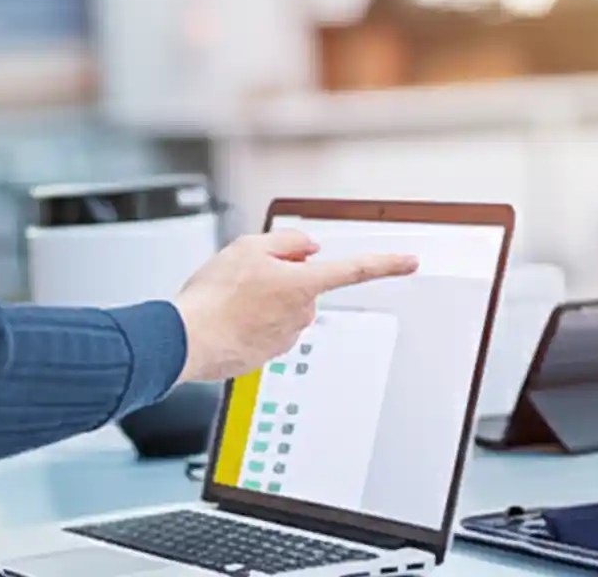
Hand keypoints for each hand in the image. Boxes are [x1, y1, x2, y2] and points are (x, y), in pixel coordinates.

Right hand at [172, 230, 417, 382]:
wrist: (187, 339)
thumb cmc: (214, 296)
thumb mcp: (247, 247)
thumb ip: (285, 242)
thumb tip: (306, 249)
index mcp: (304, 285)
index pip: (354, 270)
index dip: (385, 264)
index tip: (409, 262)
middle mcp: (302, 314)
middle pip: (303, 287)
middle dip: (282, 278)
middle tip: (244, 277)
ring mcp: (285, 338)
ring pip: (283, 308)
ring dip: (262, 301)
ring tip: (228, 300)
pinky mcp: (267, 355)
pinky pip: (265, 329)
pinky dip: (249, 322)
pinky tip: (226, 318)